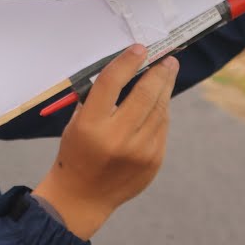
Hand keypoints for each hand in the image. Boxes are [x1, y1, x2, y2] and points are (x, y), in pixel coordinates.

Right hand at [33, 46, 178, 239]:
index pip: (111, 82)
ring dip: (165, 88)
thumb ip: (100, 98)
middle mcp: (116, 138)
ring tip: (167, 73)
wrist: (83, 195)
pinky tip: (161, 100)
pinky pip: (162, 127)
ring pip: (159, 109)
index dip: (127, 61)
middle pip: (144, 94)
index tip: (139, 49)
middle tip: (167, 59)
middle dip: (159, 72)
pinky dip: (162, 110)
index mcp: (90, 125)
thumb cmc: (77, 151)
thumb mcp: (77, 122)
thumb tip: (130, 69)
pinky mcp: (153, 160)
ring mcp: (139, 151)